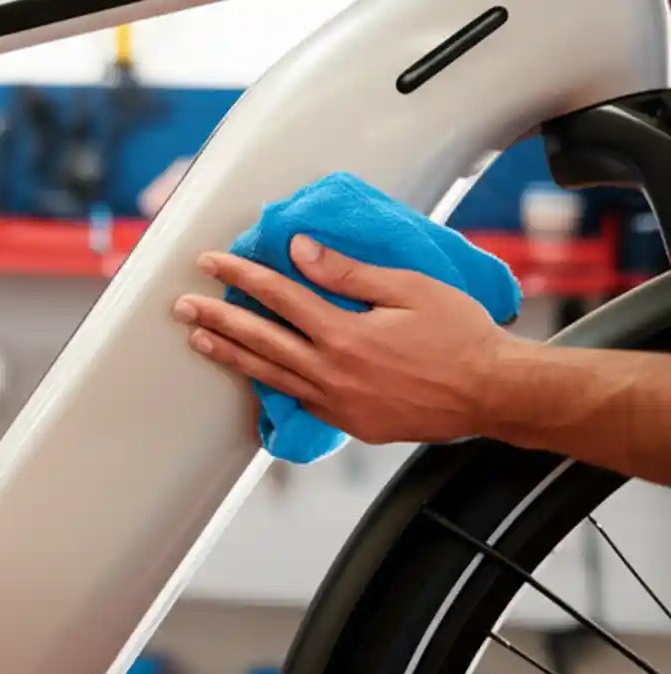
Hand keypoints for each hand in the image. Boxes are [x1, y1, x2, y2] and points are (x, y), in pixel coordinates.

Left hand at [173, 234, 519, 443]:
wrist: (493, 394)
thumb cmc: (460, 335)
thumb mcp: (410, 290)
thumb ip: (349, 273)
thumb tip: (300, 250)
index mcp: (345, 334)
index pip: (278, 296)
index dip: (241, 275)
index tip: (212, 262)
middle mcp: (332, 372)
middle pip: (260, 339)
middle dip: (217, 318)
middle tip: (183, 306)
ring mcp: (337, 402)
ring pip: (270, 374)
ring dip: (231, 354)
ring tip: (199, 339)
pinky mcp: (348, 422)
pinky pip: (296, 399)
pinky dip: (267, 384)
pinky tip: (251, 373)